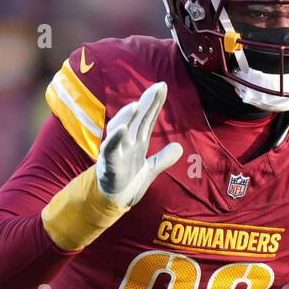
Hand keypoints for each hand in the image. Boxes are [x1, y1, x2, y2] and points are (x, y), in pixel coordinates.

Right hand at [96, 82, 182, 207]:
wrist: (113, 202)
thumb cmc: (127, 183)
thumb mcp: (150, 170)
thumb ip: (164, 158)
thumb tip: (180, 147)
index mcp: (137, 142)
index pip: (147, 119)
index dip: (155, 103)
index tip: (163, 86)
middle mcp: (126, 142)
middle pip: (137, 119)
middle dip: (146, 103)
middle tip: (158, 87)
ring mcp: (117, 152)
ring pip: (121, 129)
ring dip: (127, 117)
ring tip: (136, 105)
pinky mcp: (108, 164)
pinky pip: (110, 149)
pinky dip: (115, 139)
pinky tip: (122, 129)